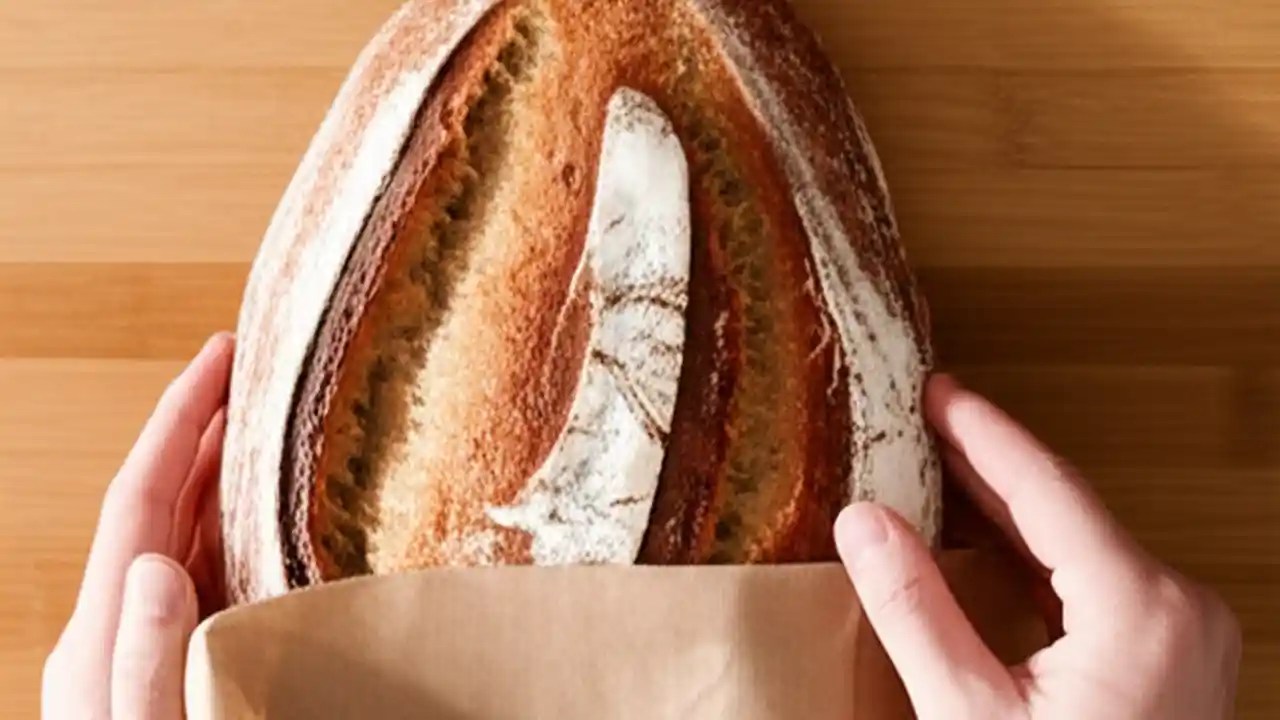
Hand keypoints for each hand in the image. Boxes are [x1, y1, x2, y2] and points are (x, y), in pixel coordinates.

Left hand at [43, 333, 233, 718]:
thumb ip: (140, 659)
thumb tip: (156, 560)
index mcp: (101, 633)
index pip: (139, 498)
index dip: (178, 419)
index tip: (220, 356)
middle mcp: (118, 624)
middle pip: (160, 502)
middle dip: (202, 429)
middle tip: (256, 371)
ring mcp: (148, 642)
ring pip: (185, 533)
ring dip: (222, 473)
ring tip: (270, 423)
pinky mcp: (182, 659)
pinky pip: (208, 574)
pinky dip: (238, 528)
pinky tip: (275, 516)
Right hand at [837, 375, 1241, 719]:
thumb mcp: (969, 716)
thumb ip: (915, 610)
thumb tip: (863, 522)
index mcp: (1139, 607)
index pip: (1047, 488)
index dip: (984, 432)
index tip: (938, 390)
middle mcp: (1178, 606)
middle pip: (1068, 508)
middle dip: (993, 462)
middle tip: (930, 417)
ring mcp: (1185, 631)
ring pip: (1083, 541)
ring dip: (1014, 505)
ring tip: (947, 465)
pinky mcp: (1173, 655)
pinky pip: (1098, 578)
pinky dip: (1040, 553)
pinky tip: (992, 537)